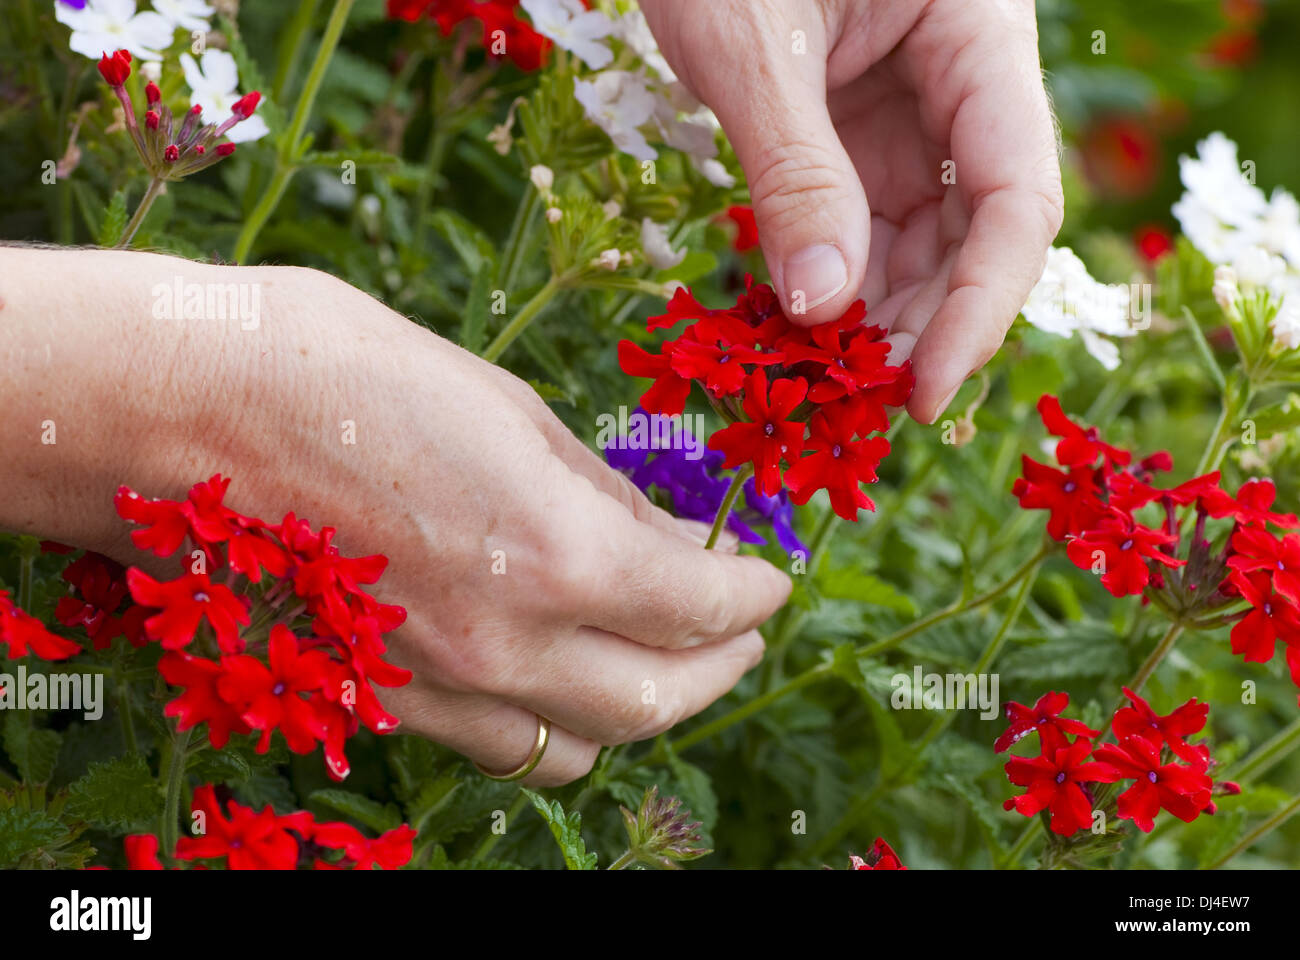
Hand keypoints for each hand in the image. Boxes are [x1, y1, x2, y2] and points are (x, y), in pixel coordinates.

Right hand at [0, 248, 791, 785]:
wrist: (175, 410)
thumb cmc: (340, 371)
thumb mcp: (505, 406)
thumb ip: (599, 493)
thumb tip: (669, 540)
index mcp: (554, 555)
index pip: (700, 609)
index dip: (752, 594)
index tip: (767, 575)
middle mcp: (505, 646)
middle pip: (657, 702)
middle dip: (720, 664)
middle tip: (738, 626)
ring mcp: (436, 687)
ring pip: (577, 747)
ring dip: (637, 705)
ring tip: (652, 652)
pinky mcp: (379, 700)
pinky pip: (495, 742)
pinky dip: (548, 720)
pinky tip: (551, 665)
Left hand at [641, 0, 1064, 421]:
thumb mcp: (753, 48)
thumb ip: (796, 172)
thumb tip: (822, 307)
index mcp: (979, 34)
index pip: (1017, 195)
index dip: (980, 307)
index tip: (923, 394)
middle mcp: (962, 81)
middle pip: (978, 229)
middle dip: (922, 320)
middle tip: (854, 399)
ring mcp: (911, 109)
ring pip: (923, 237)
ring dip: (878, 312)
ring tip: (820, 376)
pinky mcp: (858, 132)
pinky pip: (866, 221)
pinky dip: (836, 278)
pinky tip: (801, 325)